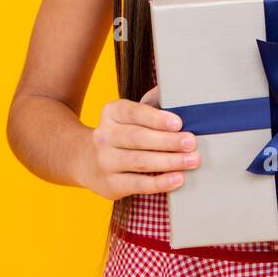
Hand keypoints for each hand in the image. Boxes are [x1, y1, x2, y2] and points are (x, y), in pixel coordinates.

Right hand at [85, 84, 199, 200]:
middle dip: (167, 141)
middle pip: (138, 137)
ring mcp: (105, 161)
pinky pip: (138, 184)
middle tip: (191, 142)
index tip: (178, 123)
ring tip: (191, 161)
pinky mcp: (110, 184)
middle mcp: (104, 136)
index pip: (134, 112)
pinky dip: (160, 182)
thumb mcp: (130, 115)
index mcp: (112, 113)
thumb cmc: (122, 134)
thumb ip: (153, 103)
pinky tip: (177, 179)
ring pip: (139, 161)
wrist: (87, 161)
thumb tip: (175, 92)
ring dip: (169, 161)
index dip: (156, 118)